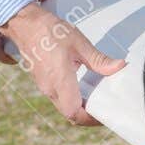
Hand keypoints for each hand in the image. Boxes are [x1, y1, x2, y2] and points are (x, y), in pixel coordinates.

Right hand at [0, 0, 125, 126]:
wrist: (25, 24)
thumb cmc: (50, 32)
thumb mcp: (79, 43)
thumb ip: (98, 60)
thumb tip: (119, 67)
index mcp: (60, 81)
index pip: (74, 113)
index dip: (89, 119)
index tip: (103, 114)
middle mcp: (50, 88)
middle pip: (70, 113)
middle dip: (87, 115)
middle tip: (103, 107)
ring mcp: (44, 86)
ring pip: (63, 106)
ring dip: (79, 106)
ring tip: (96, 97)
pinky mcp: (42, 81)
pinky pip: (58, 97)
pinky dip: (71, 98)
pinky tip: (81, 86)